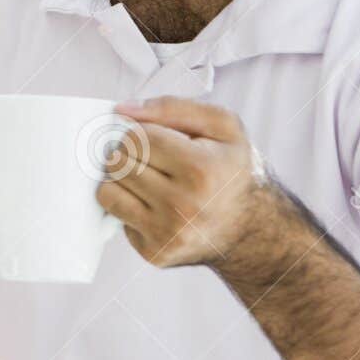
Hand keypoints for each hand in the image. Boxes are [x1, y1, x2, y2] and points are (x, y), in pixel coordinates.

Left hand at [95, 97, 300, 280]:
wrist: (252, 229)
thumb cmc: (232, 171)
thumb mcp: (223, 127)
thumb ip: (173, 108)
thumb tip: (122, 110)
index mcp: (201, 170)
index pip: (135, 137)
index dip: (142, 132)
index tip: (156, 138)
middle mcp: (183, 206)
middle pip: (117, 162)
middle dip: (129, 154)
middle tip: (152, 159)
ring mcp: (167, 233)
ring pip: (107, 190)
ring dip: (122, 180)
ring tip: (149, 179)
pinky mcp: (155, 252)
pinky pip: (114, 216)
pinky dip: (127, 205)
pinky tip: (152, 204)